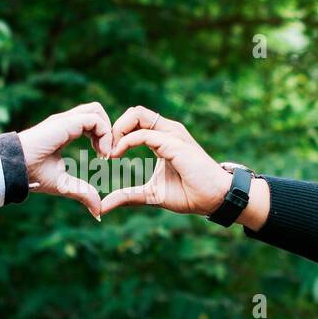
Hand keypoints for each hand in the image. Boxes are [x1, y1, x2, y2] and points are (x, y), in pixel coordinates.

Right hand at [17, 102, 112, 219]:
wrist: (15, 169)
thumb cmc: (33, 175)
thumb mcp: (65, 185)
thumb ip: (83, 193)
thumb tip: (98, 212)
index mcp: (65, 132)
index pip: (91, 123)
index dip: (103, 138)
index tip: (103, 158)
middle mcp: (66, 122)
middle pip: (96, 110)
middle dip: (109, 130)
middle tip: (107, 153)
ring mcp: (65, 120)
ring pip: (96, 110)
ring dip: (108, 130)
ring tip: (105, 153)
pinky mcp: (65, 123)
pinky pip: (94, 119)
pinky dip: (104, 134)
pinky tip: (100, 154)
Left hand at [100, 106, 232, 215]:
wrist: (214, 198)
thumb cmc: (189, 194)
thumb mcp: (151, 195)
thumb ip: (128, 196)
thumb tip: (103, 206)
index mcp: (163, 138)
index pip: (135, 122)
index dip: (116, 134)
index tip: (105, 155)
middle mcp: (168, 131)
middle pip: (134, 112)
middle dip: (114, 127)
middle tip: (104, 150)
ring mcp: (172, 135)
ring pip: (137, 114)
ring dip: (117, 130)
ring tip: (109, 152)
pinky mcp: (174, 144)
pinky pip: (144, 134)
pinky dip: (125, 141)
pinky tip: (116, 155)